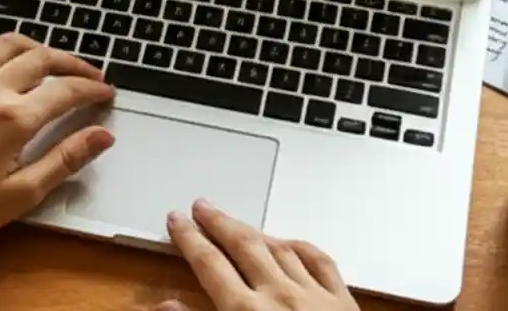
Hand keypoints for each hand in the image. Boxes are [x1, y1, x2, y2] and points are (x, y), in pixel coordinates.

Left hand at [0, 34, 115, 254]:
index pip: (65, 91)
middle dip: (71, 63)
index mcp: (14, 118)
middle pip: (41, 59)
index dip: (91, 90)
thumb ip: (65, 159)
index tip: (106, 94)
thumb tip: (102, 136)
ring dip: (37, 47)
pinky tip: (4, 53)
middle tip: (89, 76)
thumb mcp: (22, 193)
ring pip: (7, 45)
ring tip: (53, 59)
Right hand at [161, 200, 358, 310]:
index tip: (177, 220)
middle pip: (242, 245)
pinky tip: (289, 243)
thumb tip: (165, 305)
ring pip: (279, 247)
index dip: (190, 239)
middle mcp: (278, 296)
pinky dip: (300, 247)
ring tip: (236, 221)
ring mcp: (314, 295)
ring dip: (253, 230)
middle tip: (201, 207)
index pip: (209, 264)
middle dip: (218, 222)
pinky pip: (320, 262)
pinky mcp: (343, 303)